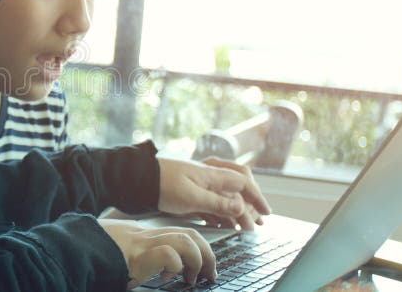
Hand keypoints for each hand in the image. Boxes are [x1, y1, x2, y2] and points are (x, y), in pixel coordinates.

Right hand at [98, 219, 216, 289]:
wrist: (72, 249)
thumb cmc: (88, 252)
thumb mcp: (113, 250)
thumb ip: (127, 253)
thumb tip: (140, 267)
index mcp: (141, 234)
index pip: (177, 232)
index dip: (196, 247)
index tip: (201, 265)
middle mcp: (145, 235)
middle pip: (189, 233)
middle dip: (207, 253)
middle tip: (209, 274)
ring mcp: (142, 243)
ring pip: (185, 239)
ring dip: (198, 260)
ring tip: (194, 278)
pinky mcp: (137, 256)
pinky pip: (167, 254)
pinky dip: (175, 266)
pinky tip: (167, 279)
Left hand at [157, 156, 271, 229]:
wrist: (136, 179)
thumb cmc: (161, 185)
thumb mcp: (191, 197)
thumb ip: (217, 203)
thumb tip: (241, 207)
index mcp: (211, 175)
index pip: (243, 182)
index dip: (256, 197)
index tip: (266, 213)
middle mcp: (208, 177)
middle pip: (236, 188)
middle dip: (249, 204)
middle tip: (258, 221)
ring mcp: (198, 184)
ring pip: (224, 196)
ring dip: (236, 211)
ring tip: (244, 226)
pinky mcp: (188, 192)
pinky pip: (210, 201)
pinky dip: (219, 212)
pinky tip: (223, 223)